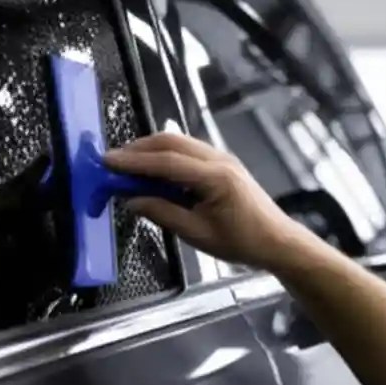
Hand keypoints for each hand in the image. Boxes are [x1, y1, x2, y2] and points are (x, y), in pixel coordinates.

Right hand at [104, 133, 311, 269]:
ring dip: (151, 149)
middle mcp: (218, 159)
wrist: (277, 240)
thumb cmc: (241, 242)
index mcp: (215, 177)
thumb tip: (131, 200)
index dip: (134, 161)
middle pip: (171, 142)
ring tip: (127, 163)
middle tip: (112, 160)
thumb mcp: (197, 234)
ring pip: (180, 142)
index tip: (107, 162)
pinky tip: (153, 168)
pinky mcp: (222, 162)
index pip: (166, 162)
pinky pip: (189, 150)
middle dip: (138, 148)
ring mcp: (222, 157)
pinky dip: (166, 154)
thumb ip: (163, 213)